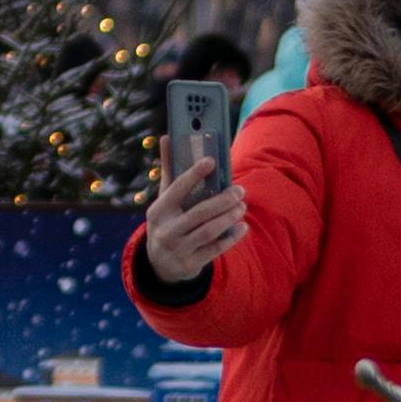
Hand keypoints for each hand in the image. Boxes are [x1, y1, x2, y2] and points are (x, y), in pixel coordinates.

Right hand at [140, 154, 249, 284]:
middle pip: (199, 212)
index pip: (177, 188)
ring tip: (242, 206)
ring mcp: (178, 248)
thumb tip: (167, 137)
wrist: (159, 264)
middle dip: (223, 200)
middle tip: (240, 191)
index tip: (211, 161)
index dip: (194, 174)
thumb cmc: (167, 221)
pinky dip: (231, 237)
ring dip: (229, 217)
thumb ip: (169, 171)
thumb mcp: (163, 200)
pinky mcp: (190, 263)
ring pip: (209, 231)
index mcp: (158, 210)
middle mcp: (166, 230)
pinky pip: (215, 249)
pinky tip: (242, 227)